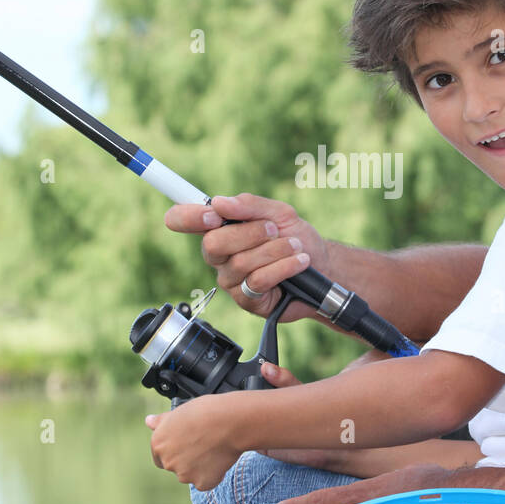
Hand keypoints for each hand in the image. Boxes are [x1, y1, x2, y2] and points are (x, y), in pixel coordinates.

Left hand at [146, 395, 243, 490]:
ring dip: (199, 467)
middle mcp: (167, 461)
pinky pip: (206, 482)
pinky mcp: (201, 483)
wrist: (229, 421)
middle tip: (203, 444)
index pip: (159, 455)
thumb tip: (148, 421)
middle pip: (175, 466)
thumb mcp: (179, 411)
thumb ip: (162, 421)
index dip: (174, 450)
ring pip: (190, 475)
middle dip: (186, 459)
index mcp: (158, 444)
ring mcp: (184, 474)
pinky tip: (219, 459)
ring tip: (213, 448)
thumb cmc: (206, 412)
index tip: (186, 444)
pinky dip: (212, 475)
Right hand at [164, 193, 330, 321]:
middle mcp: (219, 255)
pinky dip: (283, 267)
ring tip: (295, 247)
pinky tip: (298, 263)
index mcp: (219, 228)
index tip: (213, 215)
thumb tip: (218, 203)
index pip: (182, 219)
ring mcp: (230, 279)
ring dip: (274, 250)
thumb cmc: (296, 238)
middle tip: (273, 230)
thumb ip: (250, 205)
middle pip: (213, 243)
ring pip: (240, 262)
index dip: (187, 217)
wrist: (322, 267)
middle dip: (249, 233)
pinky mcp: (246, 300)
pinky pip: (257, 281)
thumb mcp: (279, 213)